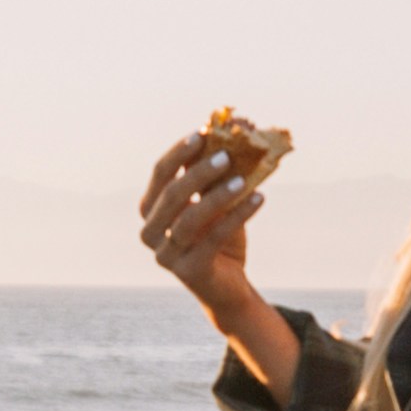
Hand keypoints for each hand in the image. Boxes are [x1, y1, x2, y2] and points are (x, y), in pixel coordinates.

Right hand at [139, 130, 293, 384]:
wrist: (228, 285)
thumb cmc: (219, 235)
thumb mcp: (216, 200)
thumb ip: (216, 171)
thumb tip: (235, 125)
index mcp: (151, 209)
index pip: (160, 174)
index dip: (179, 152)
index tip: (203, 132)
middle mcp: (150, 232)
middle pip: (171, 195)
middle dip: (198, 172)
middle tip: (226, 155)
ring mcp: (166, 255)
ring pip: (189, 220)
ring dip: (217, 196)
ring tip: (243, 180)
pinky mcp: (188, 272)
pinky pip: (213, 239)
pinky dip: (237, 217)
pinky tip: (260, 199)